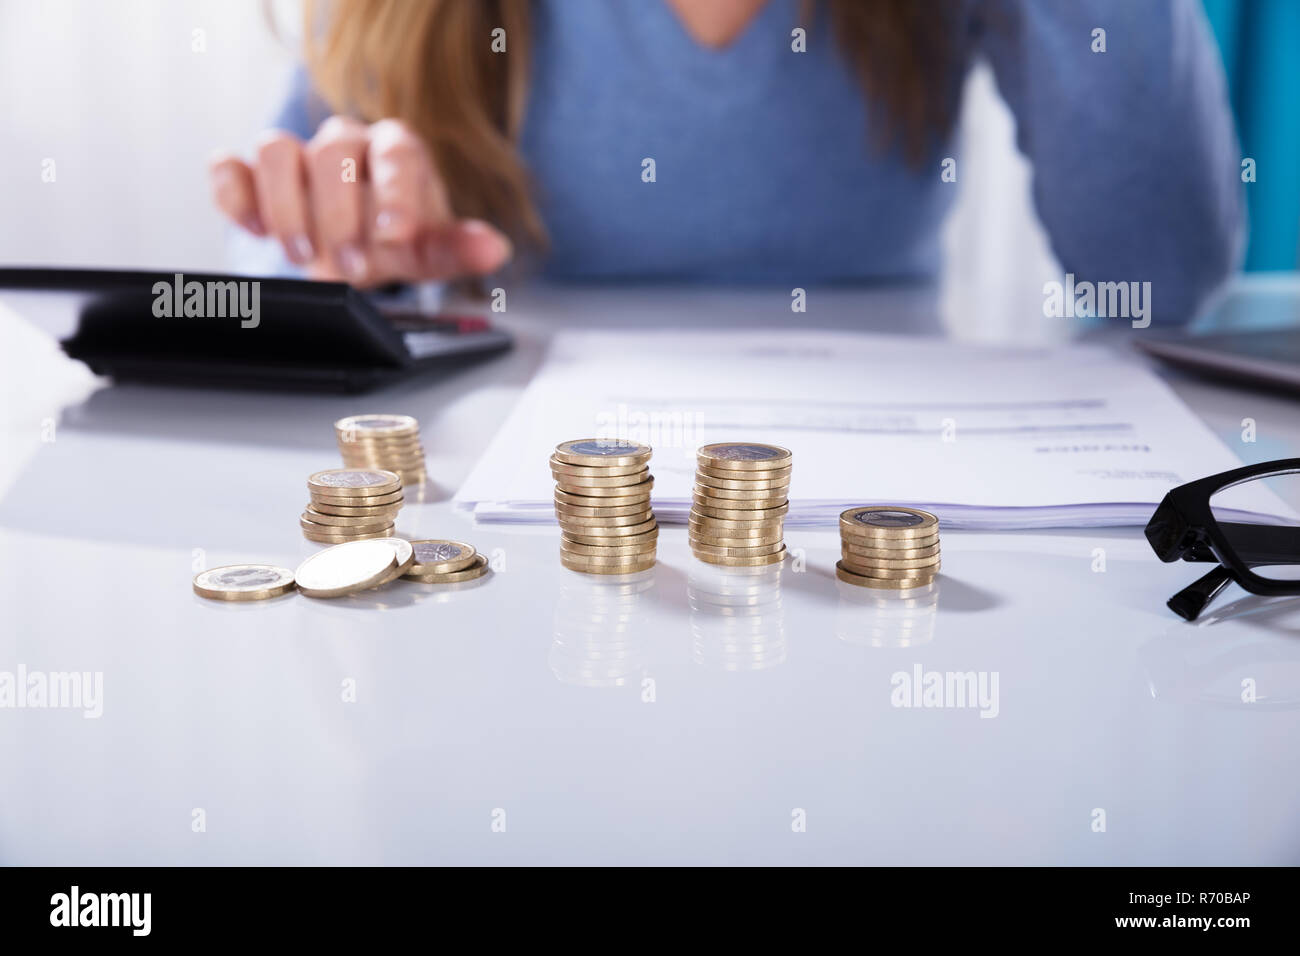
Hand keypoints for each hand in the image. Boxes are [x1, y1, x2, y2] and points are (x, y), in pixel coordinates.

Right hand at [209, 117, 511, 285]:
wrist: (356, 243)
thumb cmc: (396, 238)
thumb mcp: (431, 250)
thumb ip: (460, 249)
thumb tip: (493, 249)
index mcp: (396, 150)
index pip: (397, 151)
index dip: (394, 191)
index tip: (394, 236)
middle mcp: (346, 143)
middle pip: (333, 151)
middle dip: (340, 215)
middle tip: (353, 267)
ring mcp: (298, 154)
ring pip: (276, 150)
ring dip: (285, 206)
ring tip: (303, 254)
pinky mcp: (252, 174)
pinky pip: (229, 166)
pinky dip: (234, 196)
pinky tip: (254, 228)